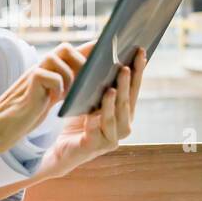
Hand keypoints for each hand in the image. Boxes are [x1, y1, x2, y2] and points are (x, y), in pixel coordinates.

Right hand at [0, 40, 89, 155]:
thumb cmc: (25, 114)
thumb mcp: (50, 97)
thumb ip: (66, 86)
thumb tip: (91, 82)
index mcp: (49, 70)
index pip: (72, 51)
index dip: (90, 47)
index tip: (108, 45)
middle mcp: (42, 67)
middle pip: (66, 47)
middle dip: (81, 62)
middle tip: (86, 81)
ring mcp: (34, 73)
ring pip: (59, 57)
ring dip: (70, 75)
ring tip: (68, 95)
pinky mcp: (30, 84)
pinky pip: (51, 75)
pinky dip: (58, 86)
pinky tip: (54, 99)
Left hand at [40, 44, 146, 178]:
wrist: (61, 147)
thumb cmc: (78, 120)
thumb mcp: (90, 98)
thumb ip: (101, 83)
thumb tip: (106, 53)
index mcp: (125, 112)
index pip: (134, 89)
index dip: (138, 71)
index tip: (140, 52)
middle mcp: (122, 126)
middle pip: (128, 103)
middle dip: (127, 84)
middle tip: (125, 67)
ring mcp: (111, 139)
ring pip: (115, 119)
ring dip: (114, 103)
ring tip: (111, 88)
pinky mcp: (95, 148)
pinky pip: (96, 133)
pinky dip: (95, 122)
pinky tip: (91, 114)